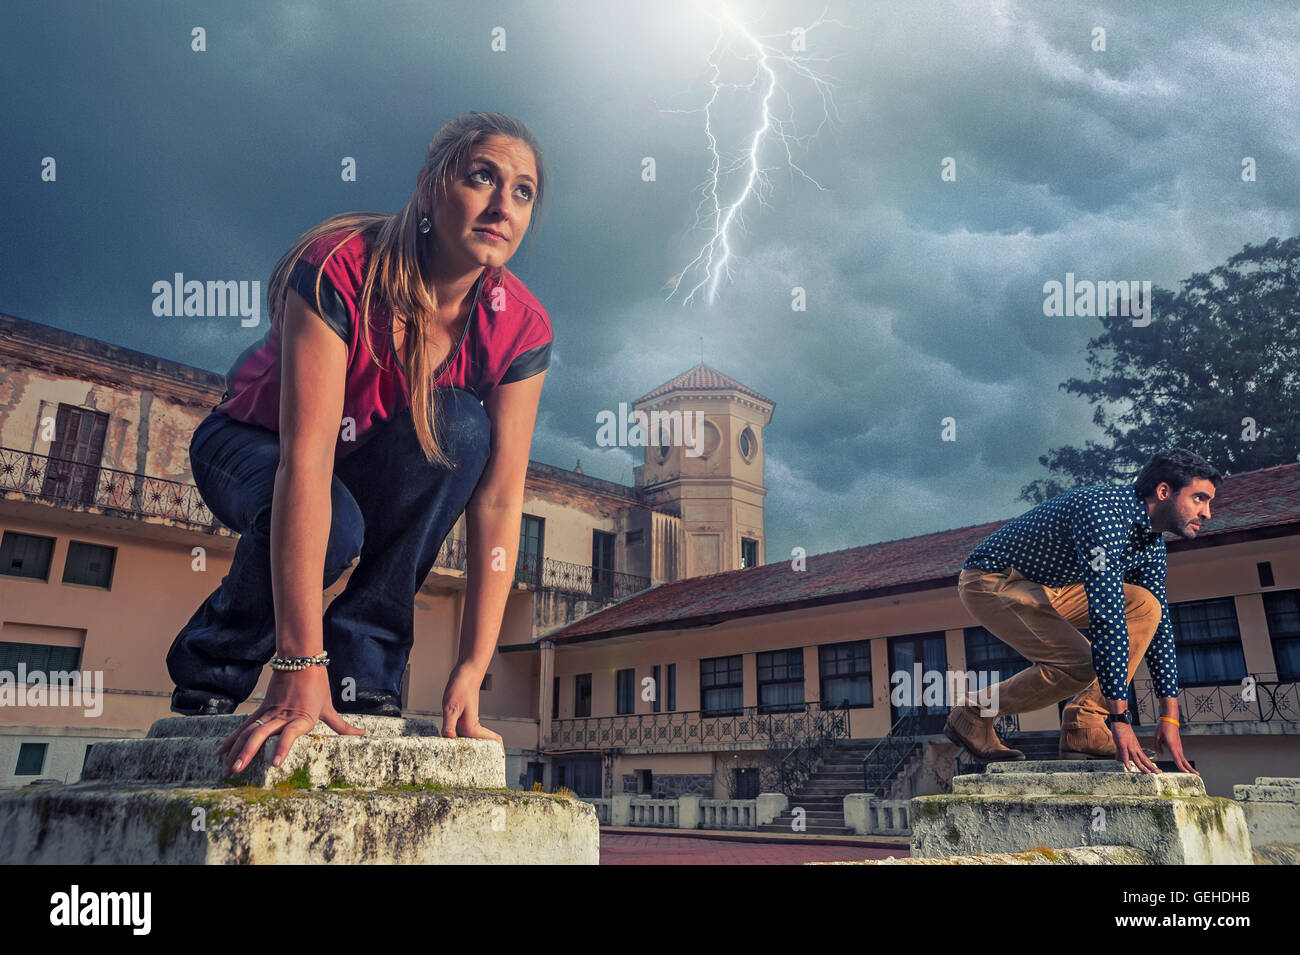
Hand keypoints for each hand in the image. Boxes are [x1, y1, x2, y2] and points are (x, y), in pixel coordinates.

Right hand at [216, 665, 364, 775]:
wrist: (301, 659)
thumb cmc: (317, 684)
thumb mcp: (329, 707)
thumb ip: (342, 725)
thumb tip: (362, 734)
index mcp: (302, 718)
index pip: (290, 734)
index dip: (283, 748)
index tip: (275, 764)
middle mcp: (283, 716)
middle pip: (261, 735)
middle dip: (247, 754)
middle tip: (237, 771)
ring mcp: (270, 712)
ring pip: (249, 732)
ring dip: (237, 750)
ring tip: (227, 768)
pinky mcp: (262, 708)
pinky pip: (245, 725)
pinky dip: (233, 738)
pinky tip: (221, 750)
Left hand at [441, 662, 504, 755]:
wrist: (464, 673)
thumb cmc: (460, 688)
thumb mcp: (451, 707)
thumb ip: (449, 724)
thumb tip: (449, 738)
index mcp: (472, 726)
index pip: (491, 741)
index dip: (498, 752)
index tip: (501, 762)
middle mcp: (472, 726)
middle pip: (483, 744)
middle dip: (485, 756)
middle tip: (482, 771)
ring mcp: (468, 722)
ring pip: (473, 740)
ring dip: (472, 749)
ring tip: (466, 762)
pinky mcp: (463, 718)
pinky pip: (465, 734)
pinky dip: (462, 741)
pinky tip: (453, 743)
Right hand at [1112, 721, 1159, 773]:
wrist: (1121, 720)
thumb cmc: (1122, 731)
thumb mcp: (1123, 743)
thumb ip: (1122, 752)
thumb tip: (1121, 760)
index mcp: (1136, 748)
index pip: (1145, 758)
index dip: (1150, 765)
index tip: (1156, 770)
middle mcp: (1135, 748)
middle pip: (1144, 759)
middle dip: (1151, 767)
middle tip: (1158, 772)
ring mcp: (1129, 746)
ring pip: (1137, 758)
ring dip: (1142, 766)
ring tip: (1147, 772)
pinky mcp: (1123, 744)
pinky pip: (1125, 754)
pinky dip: (1127, 761)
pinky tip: (1128, 767)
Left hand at [1153, 719, 1198, 774]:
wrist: (1170, 720)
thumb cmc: (1163, 728)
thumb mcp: (1156, 736)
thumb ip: (1157, 746)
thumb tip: (1161, 753)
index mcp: (1172, 745)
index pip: (1177, 758)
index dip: (1181, 766)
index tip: (1186, 772)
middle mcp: (1177, 747)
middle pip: (1184, 760)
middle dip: (1190, 768)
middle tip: (1197, 775)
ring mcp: (1178, 746)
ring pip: (1183, 758)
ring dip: (1188, 765)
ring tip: (1193, 772)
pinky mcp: (1178, 745)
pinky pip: (1180, 754)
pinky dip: (1183, 760)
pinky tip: (1184, 765)